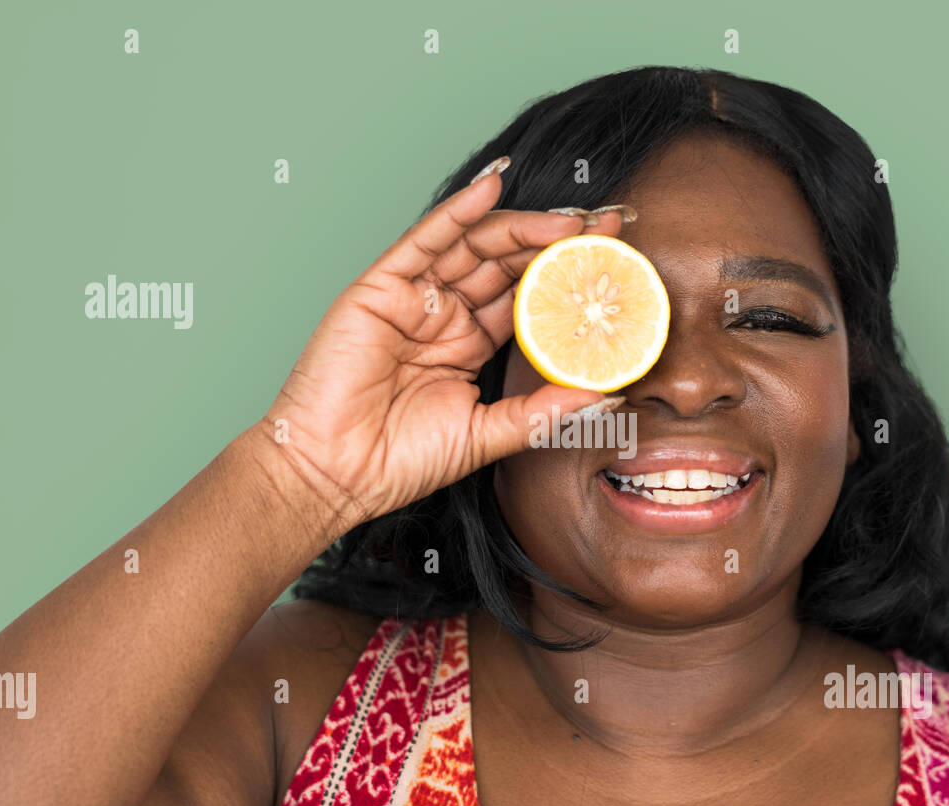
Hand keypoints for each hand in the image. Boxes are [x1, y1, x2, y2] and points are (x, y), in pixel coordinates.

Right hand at [259, 156, 627, 528]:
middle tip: (607, 228)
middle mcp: (444, 315)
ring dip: (524, 226)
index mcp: (470, 344)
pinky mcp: (379, 289)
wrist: (332, 475)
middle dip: (558, 243)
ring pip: (474, 246)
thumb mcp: (486, 436)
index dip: (570, 278)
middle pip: (508, 264)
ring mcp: (413, 299)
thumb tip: (608, 393)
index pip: (529, 298)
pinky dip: (458, 211)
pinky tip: (493, 187)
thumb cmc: (396, 461)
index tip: (616, 263)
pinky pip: (424, 240)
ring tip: (572, 218)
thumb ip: (542, 412)